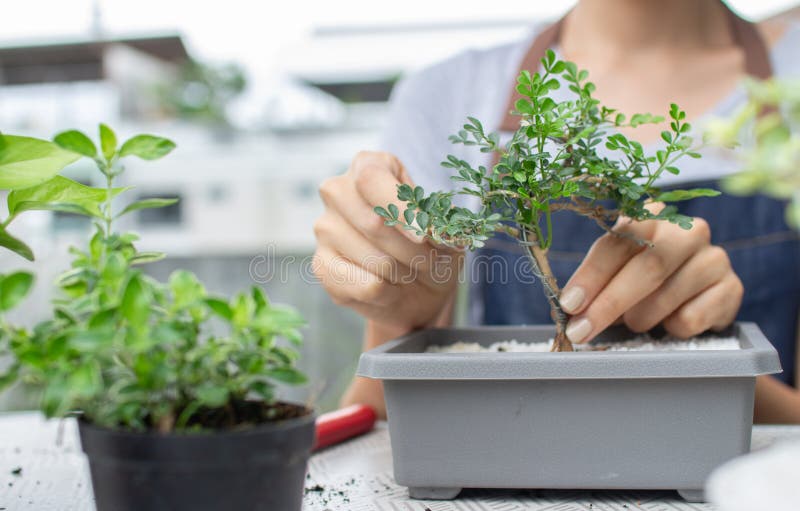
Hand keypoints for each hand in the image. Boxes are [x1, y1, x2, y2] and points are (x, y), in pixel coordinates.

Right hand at [313, 151, 461, 328]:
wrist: (418, 290)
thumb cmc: (430, 248)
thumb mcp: (446, 231)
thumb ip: (442, 225)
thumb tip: (430, 229)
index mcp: (369, 166)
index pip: (372, 179)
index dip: (400, 210)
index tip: (423, 235)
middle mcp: (338, 191)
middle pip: (373, 223)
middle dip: (412, 250)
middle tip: (429, 260)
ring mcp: (325, 228)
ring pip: (373, 259)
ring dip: (404, 273)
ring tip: (409, 272)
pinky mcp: (322, 265)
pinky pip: (363, 286)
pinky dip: (388, 294)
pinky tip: (389, 287)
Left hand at [559, 214, 742, 342]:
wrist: (697, 298)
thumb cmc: (644, 284)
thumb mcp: (617, 273)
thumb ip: (597, 282)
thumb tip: (570, 307)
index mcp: (651, 217)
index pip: (618, 242)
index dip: (591, 275)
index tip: (570, 304)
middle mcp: (688, 230)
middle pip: (647, 267)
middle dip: (608, 303)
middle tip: (582, 330)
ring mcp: (714, 257)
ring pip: (667, 296)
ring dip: (639, 318)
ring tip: (635, 322)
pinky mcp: (732, 288)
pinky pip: (691, 318)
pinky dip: (670, 328)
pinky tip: (670, 322)